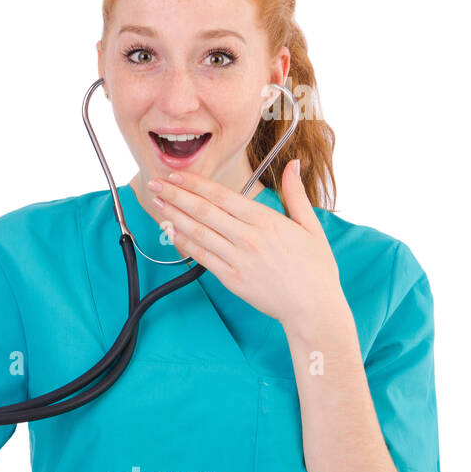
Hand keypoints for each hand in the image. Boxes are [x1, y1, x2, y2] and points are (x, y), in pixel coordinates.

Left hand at [148, 159, 345, 328]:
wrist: (313, 307)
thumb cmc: (315, 268)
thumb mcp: (310, 225)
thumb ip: (295, 193)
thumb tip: (292, 164)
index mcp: (267, 221)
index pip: (222, 196)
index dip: (196, 184)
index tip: (176, 174)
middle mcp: (249, 237)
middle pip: (204, 211)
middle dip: (176, 194)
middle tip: (155, 183)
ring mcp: (238, 259)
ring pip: (198, 232)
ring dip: (174, 215)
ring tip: (157, 203)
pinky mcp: (231, 279)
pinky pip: (201, 257)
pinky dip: (183, 242)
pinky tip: (170, 231)